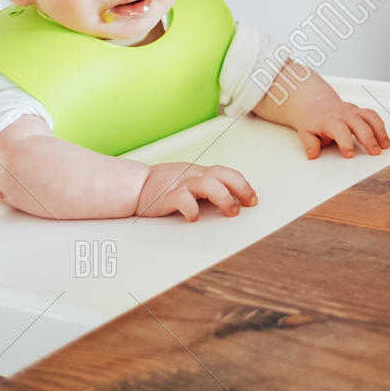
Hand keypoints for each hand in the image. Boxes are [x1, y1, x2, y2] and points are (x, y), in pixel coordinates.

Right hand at [136, 162, 257, 221]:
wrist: (136, 185)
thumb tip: (235, 200)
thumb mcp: (191, 181)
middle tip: (250, 203)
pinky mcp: (167, 196)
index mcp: (202, 173)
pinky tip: (194, 218)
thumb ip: (210, 187)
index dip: (244, 185)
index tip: (253, 199)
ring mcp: (181, 184)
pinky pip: (183, 200)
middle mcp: (194, 176)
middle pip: (224, 175)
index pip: (228, 174)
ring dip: (223, 198)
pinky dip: (192, 209)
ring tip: (231, 212)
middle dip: (241, 188)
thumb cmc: (166, 186)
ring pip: (208, 185)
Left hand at [291, 97, 389, 159]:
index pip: (340, 131)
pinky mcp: (360, 111)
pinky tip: (385, 138)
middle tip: (375, 152)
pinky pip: (373, 116)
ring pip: (371, 118)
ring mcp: (354, 111)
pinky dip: (381, 127)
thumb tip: (313, 154)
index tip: (349, 154)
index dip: (345, 143)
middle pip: (360, 125)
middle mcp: (344, 114)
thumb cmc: (313, 119)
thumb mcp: (305, 132)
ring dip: (380, 132)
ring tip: (385, 145)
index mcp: (330, 120)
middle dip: (369, 139)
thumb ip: (310, 144)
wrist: (316, 102)